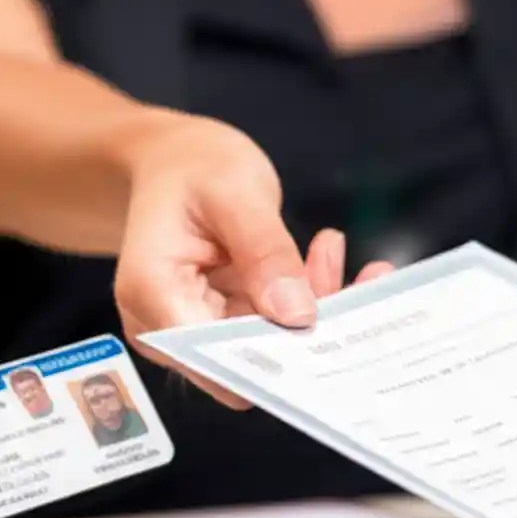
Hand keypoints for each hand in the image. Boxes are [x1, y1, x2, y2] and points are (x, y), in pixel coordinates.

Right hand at [113, 117, 389, 407]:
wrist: (174, 157)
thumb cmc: (191, 165)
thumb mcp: (233, 191)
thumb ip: (264, 251)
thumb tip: (298, 315)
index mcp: (155, 295)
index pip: (215, 360)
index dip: (274, 359)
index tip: (332, 329)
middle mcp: (170, 325)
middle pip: (250, 357)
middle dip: (309, 326)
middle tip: (362, 279)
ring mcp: (200, 325)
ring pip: (272, 342)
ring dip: (316, 303)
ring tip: (336, 251)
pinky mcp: (226, 318)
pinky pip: (275, 322)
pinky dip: (307, 292)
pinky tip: (324, 252)